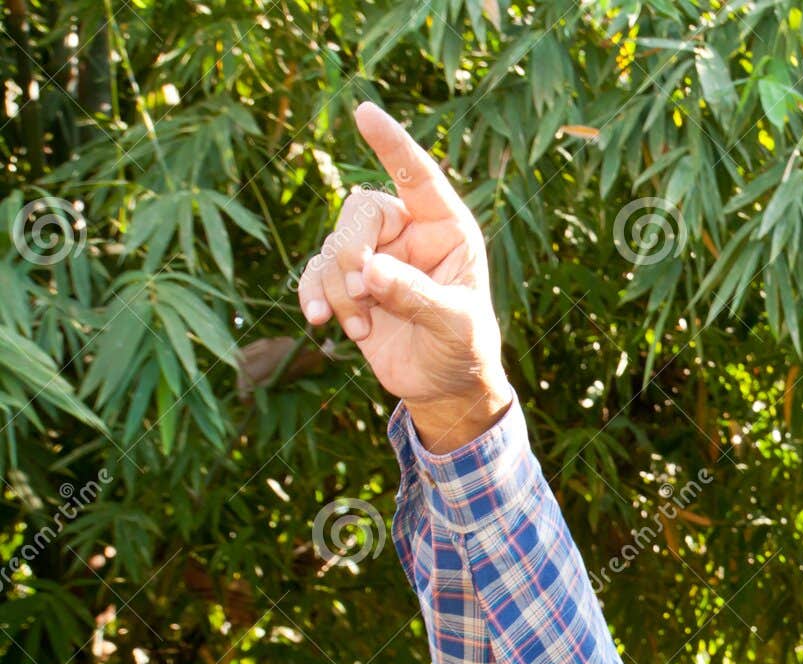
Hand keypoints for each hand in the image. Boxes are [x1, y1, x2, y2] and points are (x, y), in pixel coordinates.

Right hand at [296, 101, 513, 450]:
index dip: (392, 144)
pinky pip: (316, 273)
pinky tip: (320, 321)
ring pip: (335, 246)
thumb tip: (369, 272)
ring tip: (359, 327)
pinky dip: (313, 295)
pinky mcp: (350, 284)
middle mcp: (409, 235)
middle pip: (360, 212)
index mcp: (446, 230)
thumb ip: (417, 297)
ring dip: (337, 288)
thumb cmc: (465, 349)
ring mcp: (376, 257)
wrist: (443, 386)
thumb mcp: (455, 326)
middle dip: (352, 250)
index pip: (418, 176)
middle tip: (362, 291)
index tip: (365, 112)